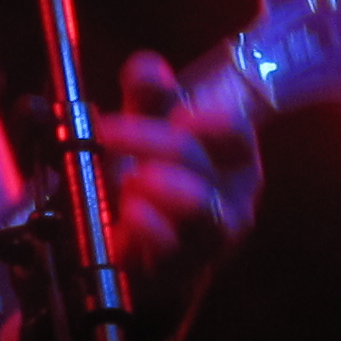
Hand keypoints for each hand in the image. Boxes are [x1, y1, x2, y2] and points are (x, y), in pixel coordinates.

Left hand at [94, 51, 263, 303]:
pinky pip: (169, 247)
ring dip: (155, 183)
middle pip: (193, 156)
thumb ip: (148, 96)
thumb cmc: (154, 182)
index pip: (233, 128)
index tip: (173, 113)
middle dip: (145, 138)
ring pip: (196, 205)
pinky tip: (129, 216)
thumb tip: (148, 69)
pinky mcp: (180, 272)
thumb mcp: (149, 132)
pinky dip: (146, 226)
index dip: (203, 116)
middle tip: (107, 130)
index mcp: (231, 157)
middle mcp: (230, 198)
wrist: (146, 261)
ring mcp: (209, 239)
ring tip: (129, 180)